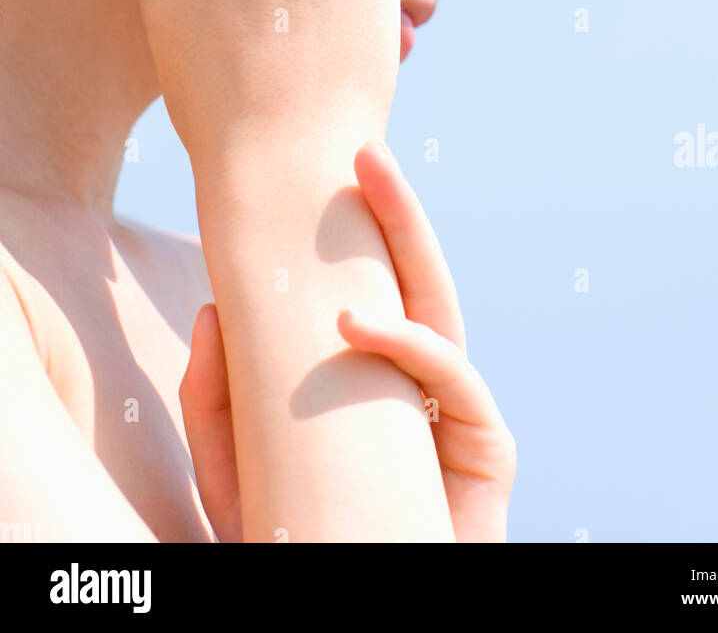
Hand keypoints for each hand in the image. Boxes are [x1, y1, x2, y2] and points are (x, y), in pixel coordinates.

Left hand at [179, 141, 516, 542]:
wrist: (351, 615)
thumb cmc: (296, 547)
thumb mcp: (232, 479)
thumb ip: (216, 406)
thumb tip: (211, 312)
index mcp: (367, 380)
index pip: (367, 290)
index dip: (353, 231)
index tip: (323, 171)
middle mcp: (417, 386)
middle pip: (414, 280)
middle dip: (396, 209)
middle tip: (367, 149)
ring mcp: (455, 416)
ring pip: (442, 311)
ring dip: (411, 242)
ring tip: (369, 189)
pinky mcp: (487, 455)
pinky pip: (457, 385)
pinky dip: (413, 345)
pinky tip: (358, 325)